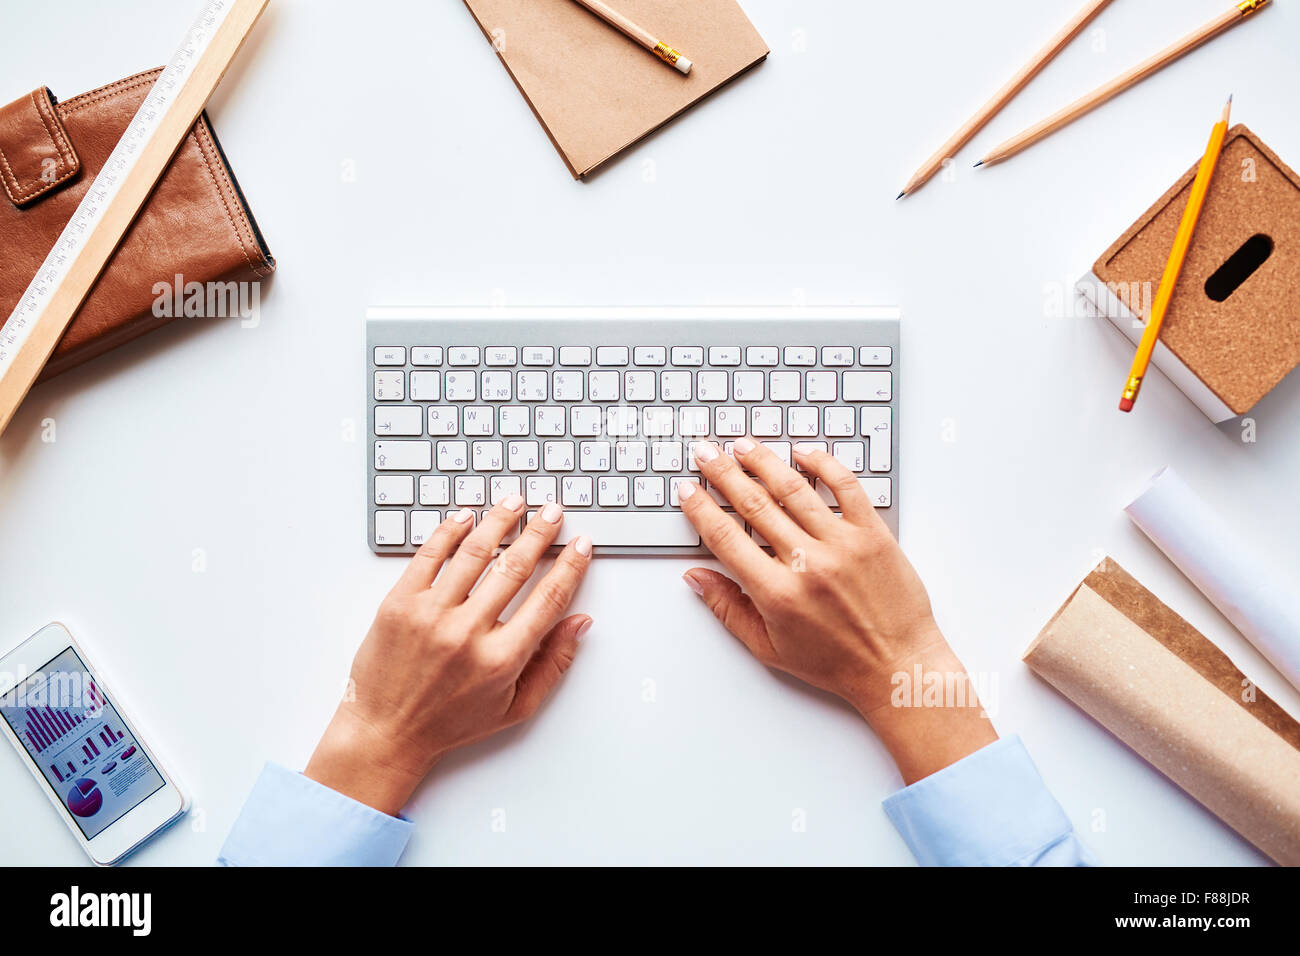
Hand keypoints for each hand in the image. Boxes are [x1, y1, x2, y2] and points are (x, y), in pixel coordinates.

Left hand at [305, 498, 591, 814]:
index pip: (548, 599)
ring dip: (499, 521)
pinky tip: (466, 517)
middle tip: (553, 511)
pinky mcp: (398, 604)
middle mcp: (467, 633)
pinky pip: (429, 556)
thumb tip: (580, 622)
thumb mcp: (515, 707)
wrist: (386, 732)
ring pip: (474, 552)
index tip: (580, 545)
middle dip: (540, 532)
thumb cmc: (451, 723)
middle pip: (514, 567)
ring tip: (515, 502)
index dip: (570, 566)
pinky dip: (449, 531)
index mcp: (501, 660)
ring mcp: (430, 615)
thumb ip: (553, 664)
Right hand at [678, 438, 995, 783]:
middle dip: (722, 473)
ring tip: (743, 446)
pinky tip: (803, 453)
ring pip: (794, 489)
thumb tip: (694, 577)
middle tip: (705, 452)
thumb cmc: (835, 663)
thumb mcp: (768, 647)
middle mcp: (807, 564)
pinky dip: (823, 464)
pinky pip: (846, 487)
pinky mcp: (873, 534)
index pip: (725, 538)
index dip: (700, 509)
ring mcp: (842, 545)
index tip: (687, 489)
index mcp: (777, 593)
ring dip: (763, 461)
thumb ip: (727, 609)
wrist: (898, 667)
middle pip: (754, 504)